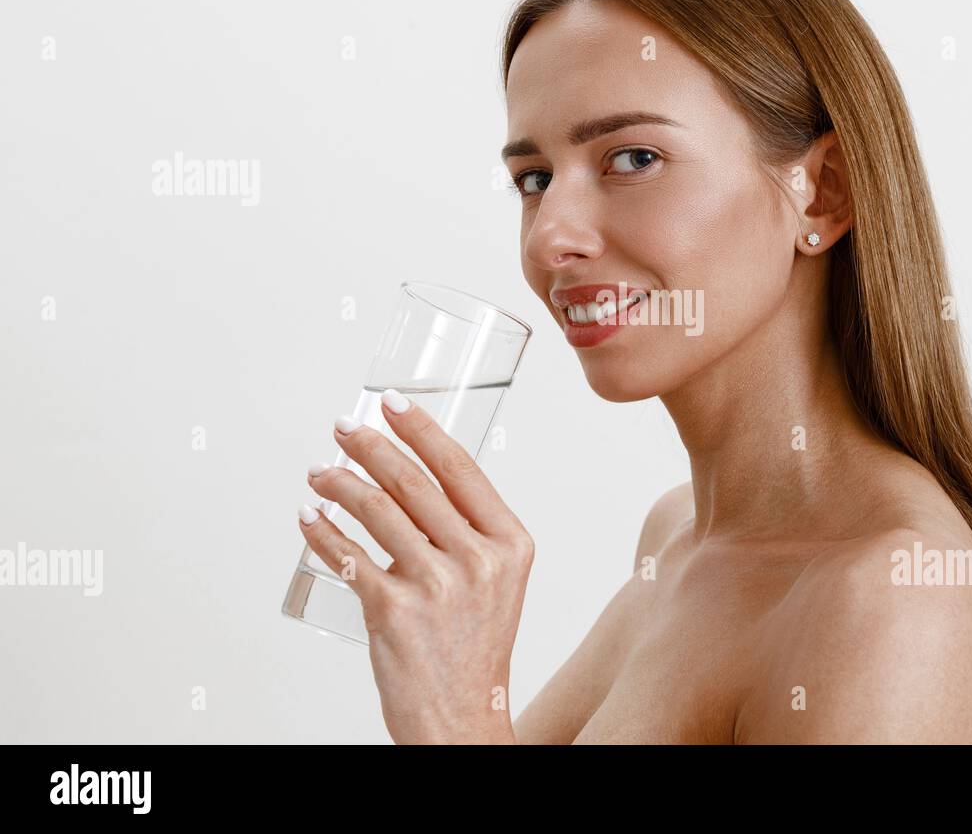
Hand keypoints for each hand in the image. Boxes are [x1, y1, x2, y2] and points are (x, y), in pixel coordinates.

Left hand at [297, 389, 532, 743]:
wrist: (462, 718)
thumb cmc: (473, 650)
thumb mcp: (495, 583)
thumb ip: (467, 533)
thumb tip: (408, 478)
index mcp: (510, 544)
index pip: (461, 469)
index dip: (421, 429)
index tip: (393, 403)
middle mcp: (478, 560)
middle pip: (414, 481)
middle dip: (370, 446)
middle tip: (344, 428)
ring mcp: (437, 585)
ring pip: (376, 511)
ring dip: (338, 484)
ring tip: (318, 473)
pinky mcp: (394, 610)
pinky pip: (349, 556)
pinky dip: (322, 531)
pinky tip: (309, 517)